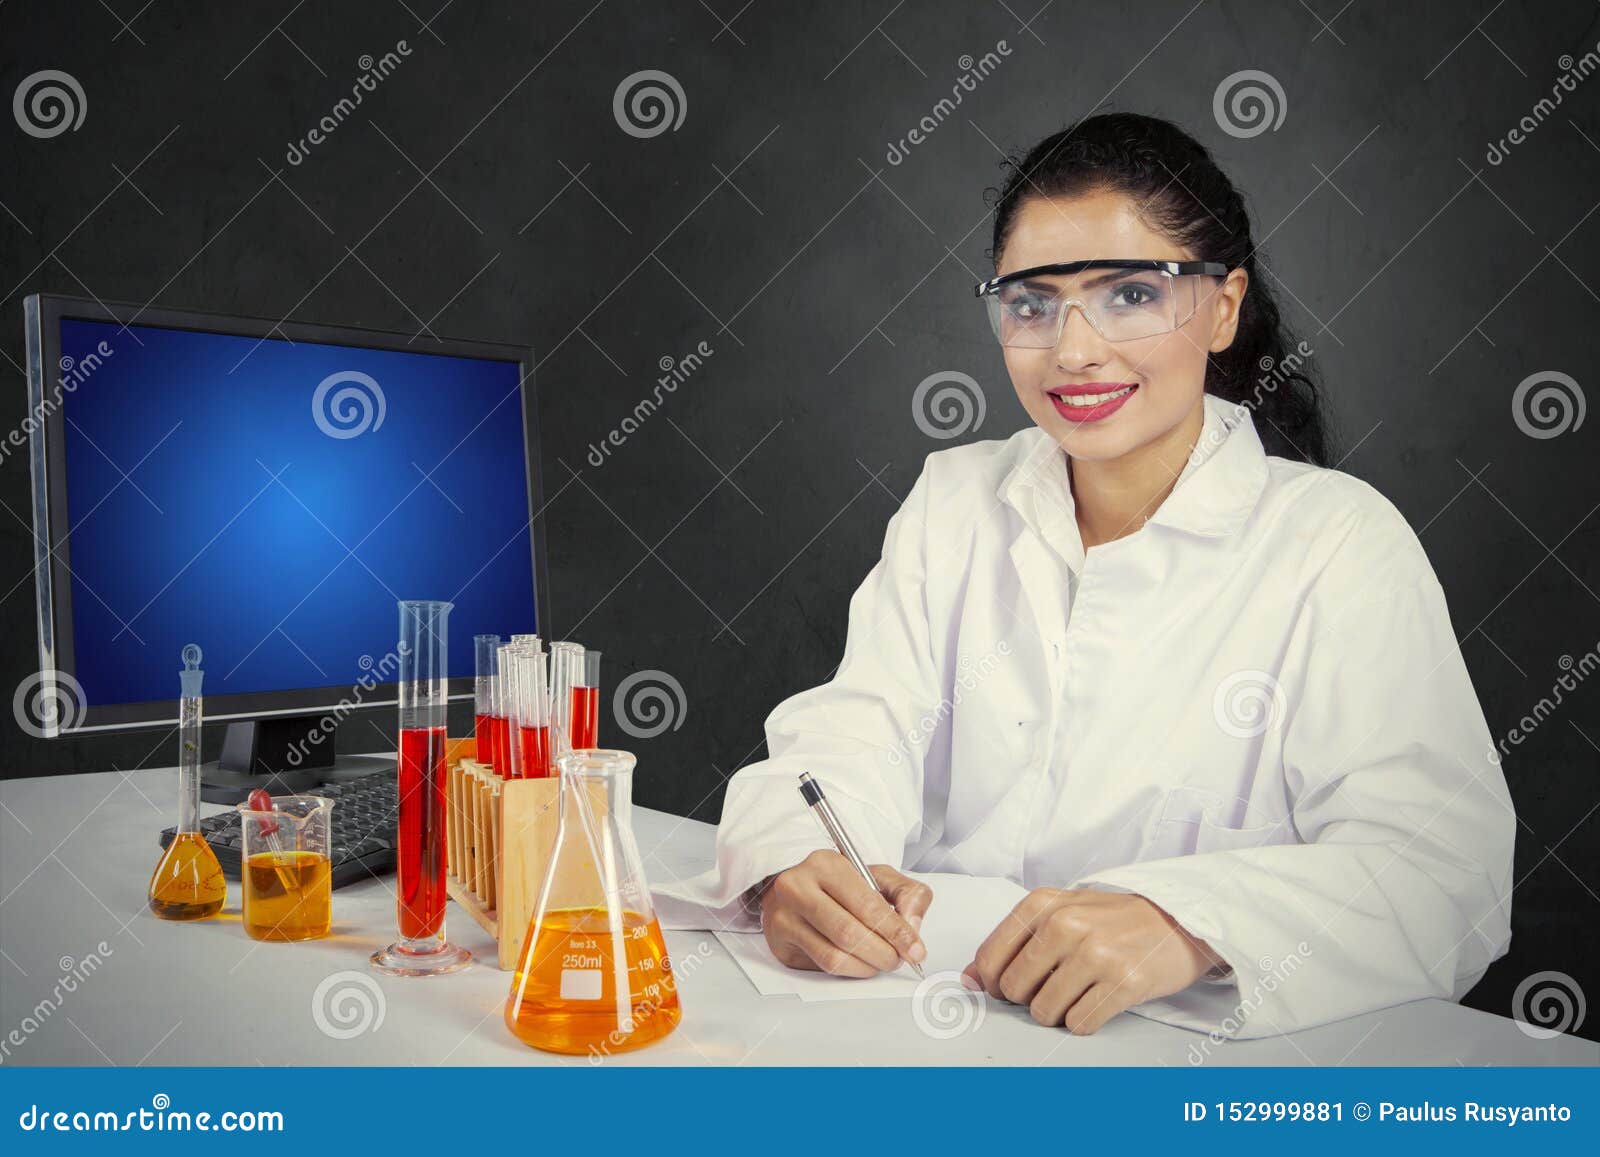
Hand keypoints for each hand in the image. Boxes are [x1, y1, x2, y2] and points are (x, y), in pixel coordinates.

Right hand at [759, 849, 931, 976]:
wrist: (794, 885)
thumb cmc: (836, 882)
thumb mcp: (876, 874)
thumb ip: (906, 893)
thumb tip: (912, 927)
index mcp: (825, 865)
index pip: (867, 905)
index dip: (896, 932)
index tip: (914, 949)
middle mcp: (798, 888)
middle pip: (849, 935)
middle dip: (883, 954)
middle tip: (897, 958)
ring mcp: (784, 918)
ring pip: (835, 957)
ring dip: (867, 967)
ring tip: (880, 960)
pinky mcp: (780, 944)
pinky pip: (822, 968)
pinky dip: (849, 971)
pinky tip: (859, 961)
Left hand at [963, 888, 1225, 1034]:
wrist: (1177, 921)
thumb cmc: (1113, 919)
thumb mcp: (1059, 913)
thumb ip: (1012, 942)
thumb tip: (968, 978)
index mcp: (1042, 904)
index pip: (989, 959)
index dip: (993, 983)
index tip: (1007, 987)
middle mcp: (1065, 924)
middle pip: (1014, 990)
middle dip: (1028, 998)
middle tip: (1055, 986)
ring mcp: (1095, 953)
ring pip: (1044, 1011)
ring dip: (1057, 1012)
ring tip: (1079, 992)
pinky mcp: (1123, 982)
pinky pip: (1079, 1024)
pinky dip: (1084, 1022)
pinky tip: (1098, 1001)